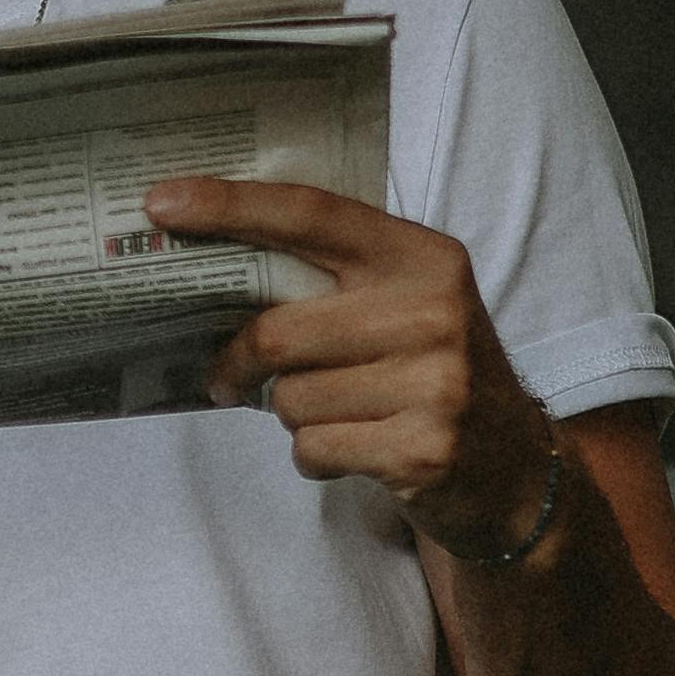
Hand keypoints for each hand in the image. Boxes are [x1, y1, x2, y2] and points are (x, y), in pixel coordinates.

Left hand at [146, 174, 559, 564]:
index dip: (231, 206)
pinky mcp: (423, 449)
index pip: (312, 214)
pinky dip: (315, 457)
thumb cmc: (433, 375)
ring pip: (290, 399)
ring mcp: (435, 382)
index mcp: (422, 257)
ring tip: (335, 414)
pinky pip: (313, 448)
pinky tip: (355, 451)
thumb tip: (212, 270)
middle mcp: (433, 311)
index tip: (161, 205)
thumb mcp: (407, 306)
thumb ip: (334, 282)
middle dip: (239, 361)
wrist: (513, 470)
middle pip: (280, 331)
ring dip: (291, 416)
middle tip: (225, 375)